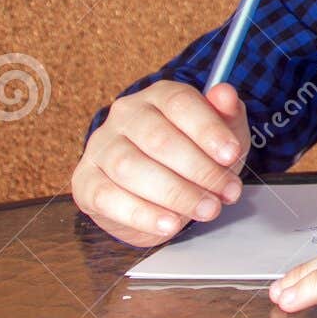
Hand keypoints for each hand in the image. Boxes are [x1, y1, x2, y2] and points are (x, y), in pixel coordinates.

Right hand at [72, 82, 249, 247]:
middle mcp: (125, 116)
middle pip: (158, 139)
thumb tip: (225, 93)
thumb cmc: (195, 154)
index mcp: (159, 96)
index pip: (180, 103)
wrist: (161, 191)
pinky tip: (169, 224)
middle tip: (227, 192)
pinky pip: (108, 197)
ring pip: (131, 168)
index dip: (208, 129)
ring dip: (175, 194)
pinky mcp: (85, 181)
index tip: (231, 154)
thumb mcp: (222, 134)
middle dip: (199, 170)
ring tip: (207, 210)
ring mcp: (101, 147)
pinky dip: (142, 214)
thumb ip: (227, 115)